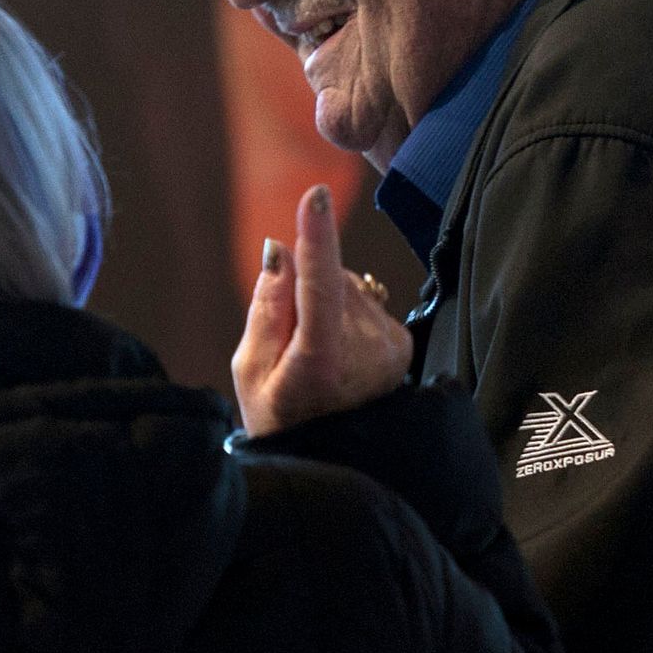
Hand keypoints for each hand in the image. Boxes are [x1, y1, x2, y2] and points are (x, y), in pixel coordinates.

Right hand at [233, 185, 413, 437]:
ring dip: (325, 303)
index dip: (316, 240)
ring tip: (314, 353)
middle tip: (286, 340)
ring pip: (345, 286)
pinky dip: (346, 313)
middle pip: (325, 281)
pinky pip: (364, 300)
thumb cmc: (279, 415)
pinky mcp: (402, 342)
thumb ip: (266, 308)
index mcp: (318, 366)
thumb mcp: (250, 369)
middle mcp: (363, 355)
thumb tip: (281, 249)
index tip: (316, 196)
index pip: (319, 292)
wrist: (334, 456)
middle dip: (301, 288)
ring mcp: (388, 349)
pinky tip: (339, 351)